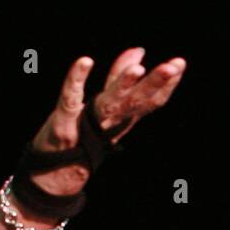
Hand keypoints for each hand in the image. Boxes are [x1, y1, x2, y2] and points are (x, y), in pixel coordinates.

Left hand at [28, 47, 186, 194]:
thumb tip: (139, 50)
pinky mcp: (62, 124)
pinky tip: (84, 61)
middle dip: (156, 83)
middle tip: (175, 65)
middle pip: (136, 101)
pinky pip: (70, 99)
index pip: (149, 102)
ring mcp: (86, 124)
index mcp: (121, 120)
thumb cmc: (77, 138)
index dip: (165, 85)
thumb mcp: (104, 106)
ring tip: (139, 68)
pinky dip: (76, 80)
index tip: (180, 65)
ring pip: (110, 102)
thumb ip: (118, 78)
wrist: (49, 179)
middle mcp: (108, 122)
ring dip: (123, 84)